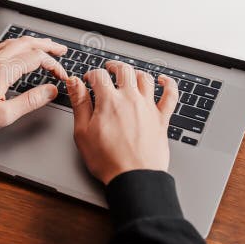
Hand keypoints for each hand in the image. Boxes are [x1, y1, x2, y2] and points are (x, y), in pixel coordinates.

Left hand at [0, 36, 67, 136]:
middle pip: (27, 43)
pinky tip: (15, 48)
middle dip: (47, 45)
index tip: (62, 76)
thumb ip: (30, 101)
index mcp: (4, 70)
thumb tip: (50, 91)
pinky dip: (16, 44)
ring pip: (14, 42)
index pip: (37, 58)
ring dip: (32, 42)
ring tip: (44, 45)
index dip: (54, 65)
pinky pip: (2, 46)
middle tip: (61, 50)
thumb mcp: (4, 115)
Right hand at [67, 61, 178, 184]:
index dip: (91, 75)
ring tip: (130, 75)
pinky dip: (168, 84)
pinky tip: (163, 81)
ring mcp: (148, 108)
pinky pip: (170, 95)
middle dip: (114, 66)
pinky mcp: (162, 119)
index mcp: (109, 101)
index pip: (99, 76)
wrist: (134, 177)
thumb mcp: (83, 132)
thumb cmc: (108, 160)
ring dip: (136, 73)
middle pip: (124, 70)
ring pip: (145, 78)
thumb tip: (74, 83)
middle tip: (109, 69)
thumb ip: (80, 104)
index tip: (87, 80)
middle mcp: (130, 99)